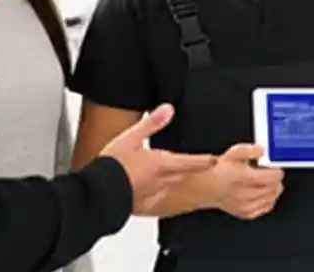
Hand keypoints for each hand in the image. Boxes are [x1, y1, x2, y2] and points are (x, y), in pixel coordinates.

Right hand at [100, 104, 217, 212]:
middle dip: (190, 169)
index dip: (204, 160)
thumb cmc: (113, 165)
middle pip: (183, 174)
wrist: (99, 192)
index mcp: (162, 164)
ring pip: (171, 185)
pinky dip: (158, 191)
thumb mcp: (132, 136)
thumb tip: (169, 109)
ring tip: (173, 173)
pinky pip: (156, 197)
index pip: (191, 162)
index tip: (214, 160)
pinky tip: (152, 189)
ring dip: (175, 179)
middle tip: (197, 165)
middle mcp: (161, 180)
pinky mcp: (143, 203)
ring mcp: (153, 193)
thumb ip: (152, 123)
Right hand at [208, 144, 284, 219]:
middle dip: (276, 181)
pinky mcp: (245, 213)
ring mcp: (245, 205)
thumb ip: (250, 150)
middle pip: (274, 188)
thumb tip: (263, 151)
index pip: (272, 177)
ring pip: (272, 198)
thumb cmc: (222, 170)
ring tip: (268, 183)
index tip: (275, 168)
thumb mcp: (234, 153)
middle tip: (272, 175)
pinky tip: (263, 193)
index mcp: (243, 177)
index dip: (277, 171)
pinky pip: (266, 208)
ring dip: (274, 190)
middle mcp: (245, 193)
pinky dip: (268, 200)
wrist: (208, 187)